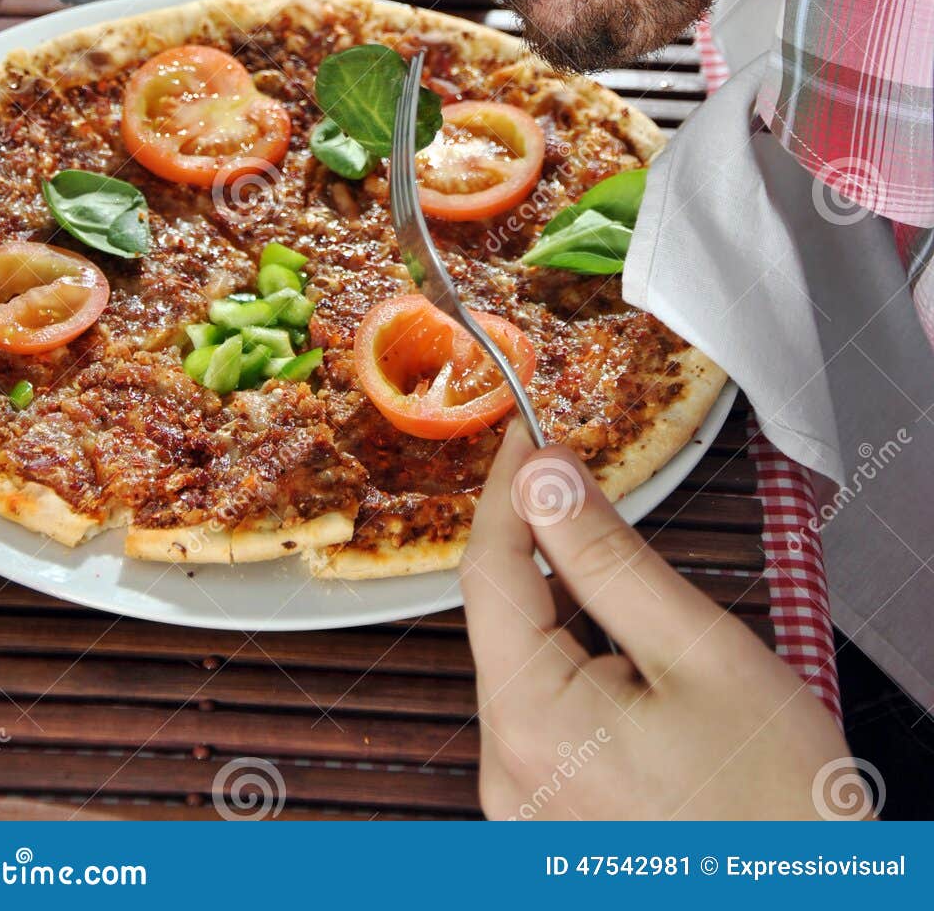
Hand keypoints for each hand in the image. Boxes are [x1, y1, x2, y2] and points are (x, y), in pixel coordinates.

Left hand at [461, 424, 867, 820]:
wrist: (806, 902)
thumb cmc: (773, 807)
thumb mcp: (698, 651)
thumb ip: (609, 556)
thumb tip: (546, 476)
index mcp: (531, 723)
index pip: (489, 569)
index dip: (506, 488)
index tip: (526, 432)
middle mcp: (509, 771)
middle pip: (504, 619)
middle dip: (545, 549)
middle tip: (587, 490)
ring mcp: (525, 805)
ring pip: (526, 666)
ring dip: (568, 612)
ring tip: (638, 605)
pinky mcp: (549, 822)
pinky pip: (545, 716)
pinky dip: (577, 667)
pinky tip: (632, 664)